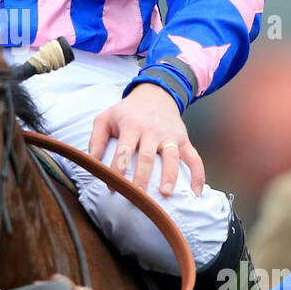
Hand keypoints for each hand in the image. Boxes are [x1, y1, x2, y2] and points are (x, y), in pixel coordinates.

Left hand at [88, 83, 204, 196]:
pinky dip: (198, 174)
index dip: (116, 170)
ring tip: (166, 193)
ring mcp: (169, 135)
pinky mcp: (183, 139)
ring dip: (170, 175)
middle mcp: (152, 130)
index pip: (123, 150)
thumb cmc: (127, 111)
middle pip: (147, 156)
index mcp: (131, 125)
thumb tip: (92, 162)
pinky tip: (196, 191)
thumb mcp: (106, 118)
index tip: (111, 186)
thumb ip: (96, 139)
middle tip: (138, 195)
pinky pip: (194, 157)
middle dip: (142, 177)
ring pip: (171, 156)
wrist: (155, 94)